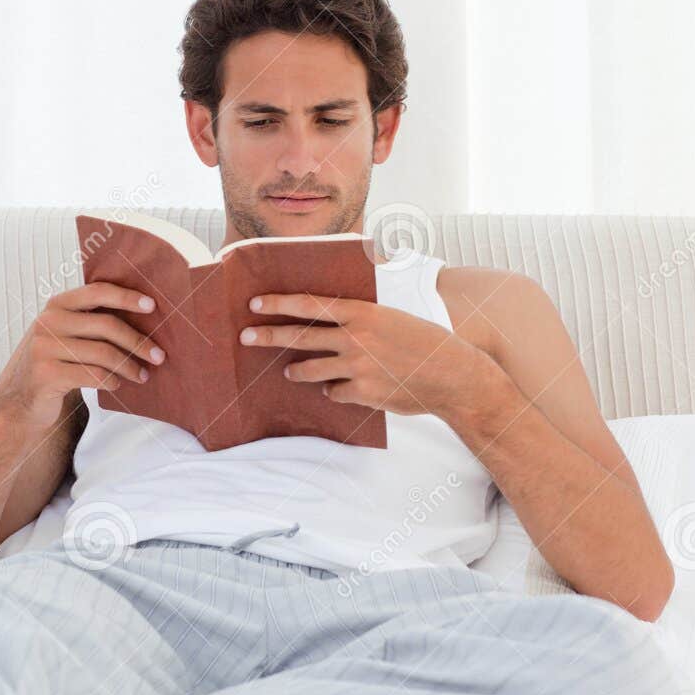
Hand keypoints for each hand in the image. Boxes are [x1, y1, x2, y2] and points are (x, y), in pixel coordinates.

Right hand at [0, 282, 165, 431]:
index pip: (97, 292)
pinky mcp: (46, 374)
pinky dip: (111, 381)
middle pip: (107, 325)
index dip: (126, 297)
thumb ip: (91, 321)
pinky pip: (93, 375)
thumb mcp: (67, 335)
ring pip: (103, 353)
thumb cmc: (56, 362)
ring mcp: (44, 347)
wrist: (21, 398)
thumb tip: (143, 317)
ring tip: (143, 375)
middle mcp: (48, 322)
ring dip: (130, 366)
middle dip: (138, 341)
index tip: (152, 306)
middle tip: (159, 356)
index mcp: (56, 305)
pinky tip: (117, 385)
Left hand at [238, 293, 505, 416]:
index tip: (254, 303)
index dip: (278, 303)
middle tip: (245, 336)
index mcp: (361, 312)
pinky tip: (340, 388)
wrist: (450, 375)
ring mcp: (356, 367)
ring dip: (296, 371)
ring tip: (288, 372)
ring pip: (309, 369)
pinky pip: (334, 392)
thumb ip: (359, 317)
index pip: (309, 304)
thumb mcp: (391, 316)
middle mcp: (354, 337)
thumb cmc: (423, 341)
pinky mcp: (361, 392)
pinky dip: (333, 390)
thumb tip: (331, 315)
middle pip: (299, 336)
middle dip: (267, 335)